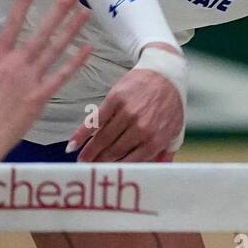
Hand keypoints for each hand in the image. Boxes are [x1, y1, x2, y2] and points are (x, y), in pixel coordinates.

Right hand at [0, 0, 92, 160]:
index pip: (11, 25)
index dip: (23, 3)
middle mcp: (17, 66)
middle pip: (41, 33)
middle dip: (58, 12)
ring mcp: (32, 80)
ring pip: (56, 50)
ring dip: (71, 31)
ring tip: (85, 13)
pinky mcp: (41, 96)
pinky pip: (62, 76)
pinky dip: (76, 62)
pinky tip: (88, 48)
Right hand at [67, 49, 184, 161]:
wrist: (167, 73)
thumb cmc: (171, 104)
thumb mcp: (175, 130)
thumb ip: (166, 153)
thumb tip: (156, 172)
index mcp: (156, 139)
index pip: (131, 162)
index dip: (115, 169)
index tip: (104, 175)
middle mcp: (142, 128)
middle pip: (114, 152)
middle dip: (99, 162)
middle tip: (88, 169)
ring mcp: (128, 113)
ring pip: (103, 139)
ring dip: (89, 152)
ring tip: (81, 160)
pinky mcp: (115, 99)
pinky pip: (95, 121)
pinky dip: (81, 134)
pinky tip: (72, 145)